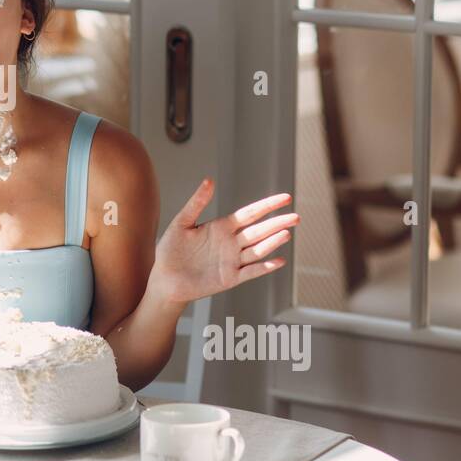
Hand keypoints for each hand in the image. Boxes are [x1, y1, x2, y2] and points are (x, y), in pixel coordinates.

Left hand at [152, 178, 299, 304]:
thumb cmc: (170, 250)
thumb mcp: (181, 223)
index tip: (286, 198)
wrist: (164, 279)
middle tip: (296, 216)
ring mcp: (232, 261)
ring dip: (272, 242)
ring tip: (287, 233)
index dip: (268, 206)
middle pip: (259, 231)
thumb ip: (196, 203)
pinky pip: (251, 272)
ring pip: (258, 249)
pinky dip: (265, 267)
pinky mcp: (230, 278)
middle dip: (277, 223)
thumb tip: (209, 180)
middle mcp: (231, 243)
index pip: (250, 213)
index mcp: (222, 227)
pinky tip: (279, 260)